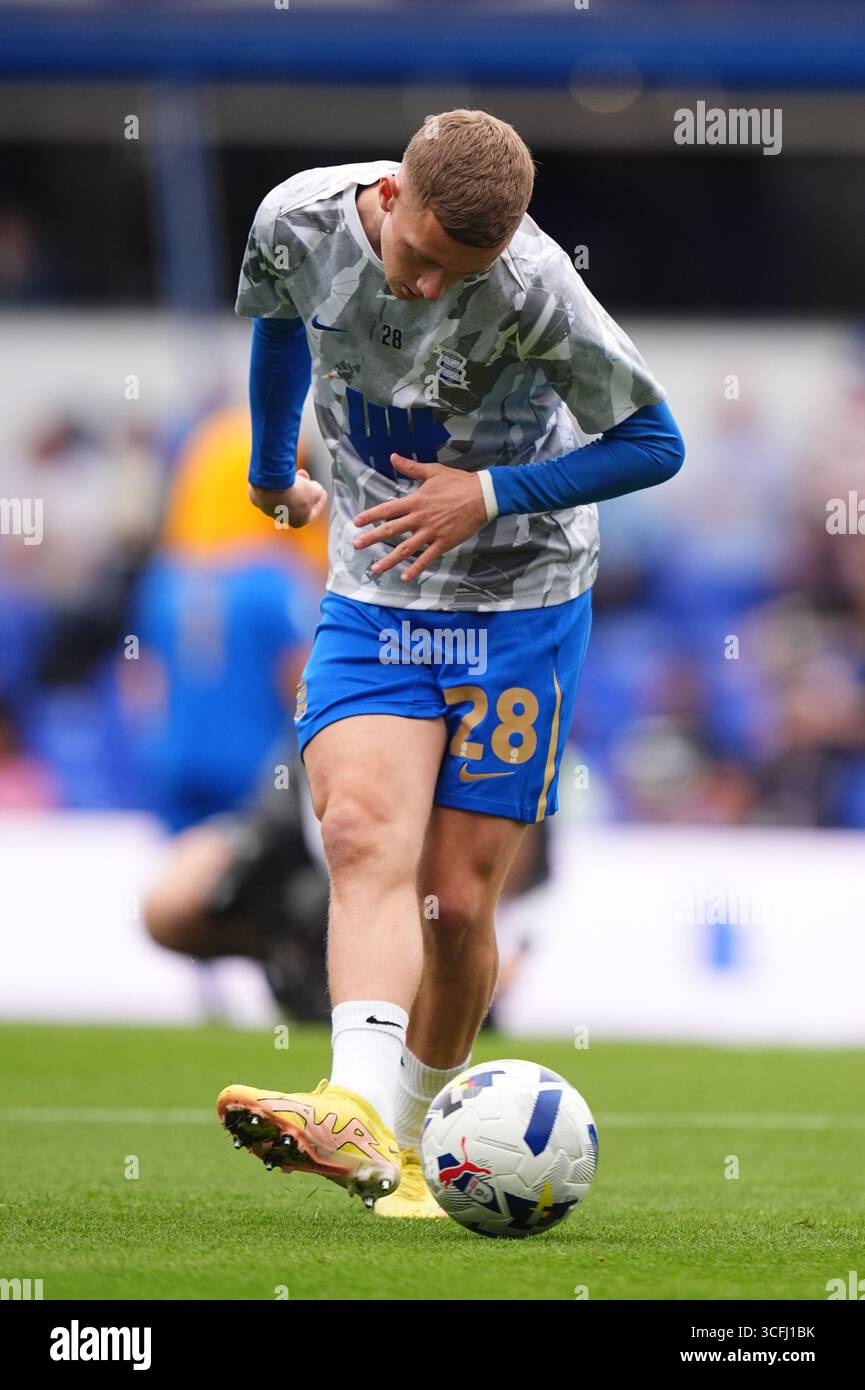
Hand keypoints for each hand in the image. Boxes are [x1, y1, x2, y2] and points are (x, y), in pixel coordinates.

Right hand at [248, 469, 326, 528]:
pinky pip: (269, 490)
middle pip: (297, 502)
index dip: (320, 499)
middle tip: (306, 478)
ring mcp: (268, 509)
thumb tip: (315, 489)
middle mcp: (283, 518)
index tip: (322, 491)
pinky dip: (275, 483)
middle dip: (303, 489)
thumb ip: (317, 491)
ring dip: (289, 485)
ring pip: (282, 496)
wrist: (272, 486)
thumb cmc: (296, 491)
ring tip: (293, 474)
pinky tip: (279, 476)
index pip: (313, 511)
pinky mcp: (257, 498)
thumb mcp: (316, 490)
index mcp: (299, 521)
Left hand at [352, 454, 487, 581]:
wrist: (483, 496)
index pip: (388, 509)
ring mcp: (431, 532)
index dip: (370, 515)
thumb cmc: (458, 482)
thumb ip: (411, 467)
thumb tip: (393, 457)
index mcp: (416, 501)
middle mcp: (420, 518)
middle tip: (356, 545)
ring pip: (406, 549)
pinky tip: (405, 577)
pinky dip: (416, 568)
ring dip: (389, 560)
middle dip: (372, 538)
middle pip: (391, 530)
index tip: (356, 521)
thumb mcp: (433, 471)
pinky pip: (427, 558)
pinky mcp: (444, 542)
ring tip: (375, 569)